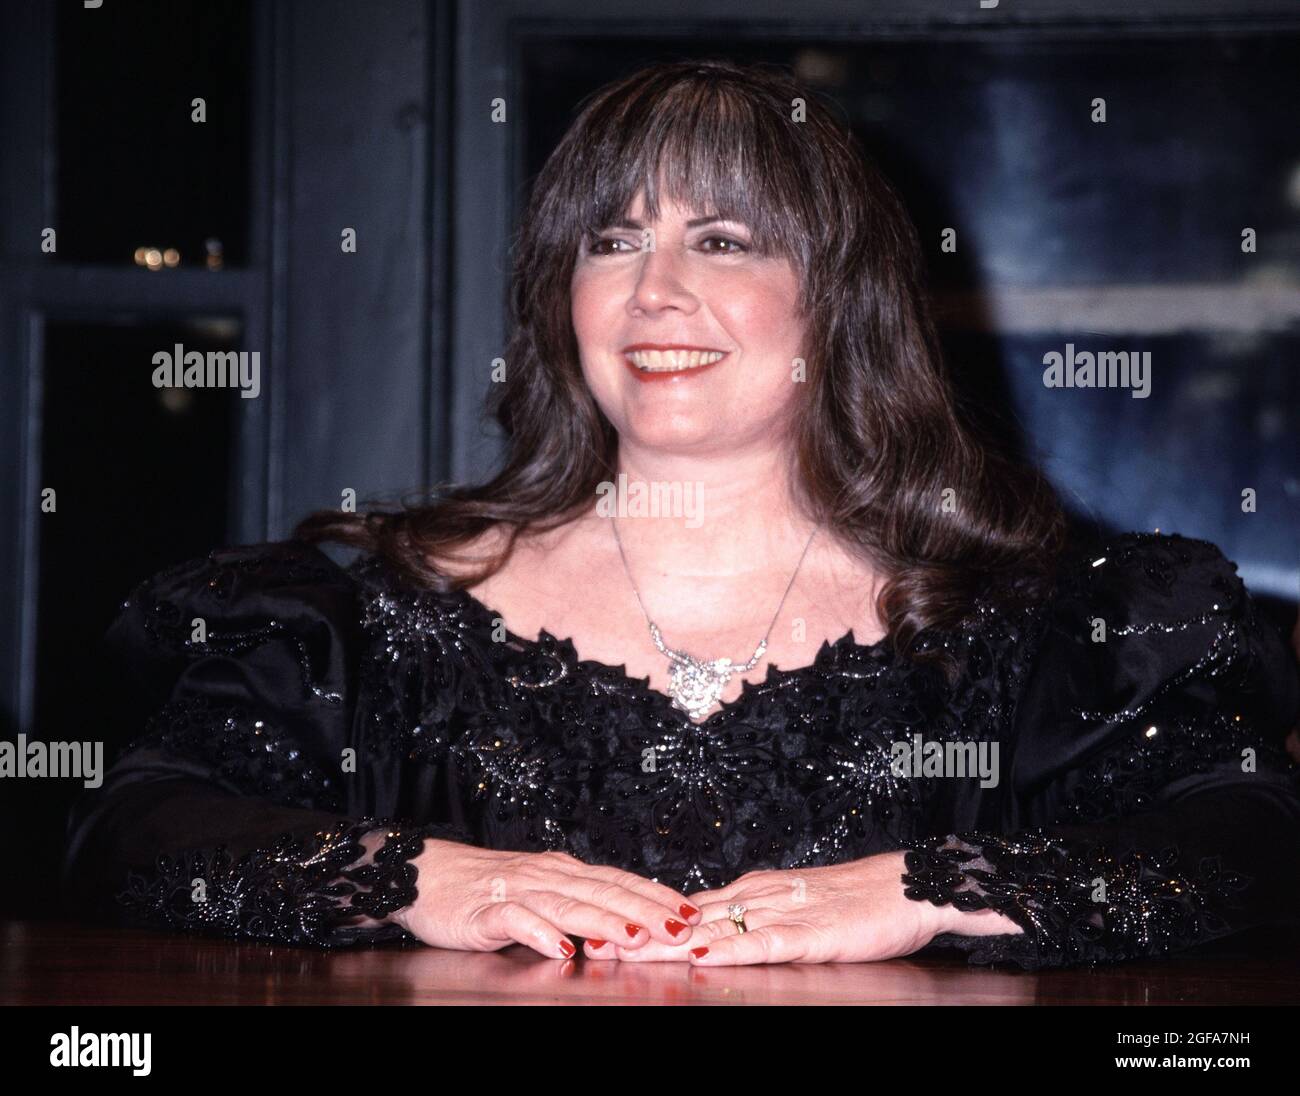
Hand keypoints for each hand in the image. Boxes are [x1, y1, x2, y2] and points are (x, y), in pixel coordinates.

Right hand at [390, 844, 701, 957]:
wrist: (423, 874)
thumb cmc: (483, 888)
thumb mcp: (538, 891)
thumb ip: (575, 904)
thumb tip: (625, 921)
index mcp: (562, 871)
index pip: (618, 880)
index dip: (655, 894)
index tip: (691, 909)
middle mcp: (546, 875)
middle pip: (603, 891)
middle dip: (645, 909)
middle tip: (680, 926)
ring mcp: (516, 891)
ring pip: (568, 905)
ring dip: (605, 922)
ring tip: (635, 937)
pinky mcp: (485, 913)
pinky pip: (516, 922)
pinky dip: (541, 933)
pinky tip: (561, 949)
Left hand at [581, 851, 976, 964]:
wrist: (907, 885)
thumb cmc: (857, 902)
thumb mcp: (794, 907)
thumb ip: (754, 921)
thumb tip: (712, 936)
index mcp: (752, 889)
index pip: (685, 907)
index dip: (642, 921)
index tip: (601, 931)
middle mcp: (757, 895)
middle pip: (685, 917)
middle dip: (637, 934)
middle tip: (591, 944)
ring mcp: (780, 912)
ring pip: (712, 929)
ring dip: (665, 944)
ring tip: (624, 954)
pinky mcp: (808, 933)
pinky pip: (761, 943)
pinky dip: (729, 951)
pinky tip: (702, 958)